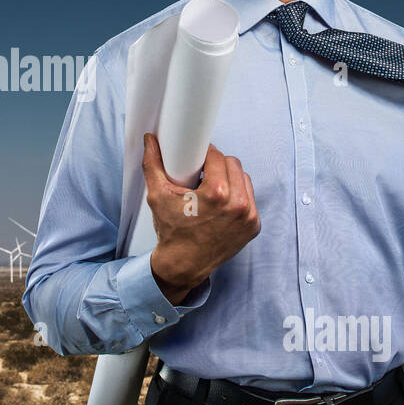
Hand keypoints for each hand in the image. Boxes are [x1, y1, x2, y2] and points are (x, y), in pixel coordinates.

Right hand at [143, 133, 260, 303]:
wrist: (183, 264)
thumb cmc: (171, 231)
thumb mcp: (158, 196)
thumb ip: (153, 164)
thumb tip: (150, 139)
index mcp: (217, 194)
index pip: (217, 156)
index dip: (206, 153)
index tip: (198, 157)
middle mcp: (237, 205)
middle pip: (233, 164)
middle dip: (218, 165)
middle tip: (204, 172)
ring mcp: (249, 217)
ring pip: (244, 179)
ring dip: (231, 178)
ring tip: (214, 185)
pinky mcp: (254, 226)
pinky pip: (250, 199)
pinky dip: (238, 196)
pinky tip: (223, 202)